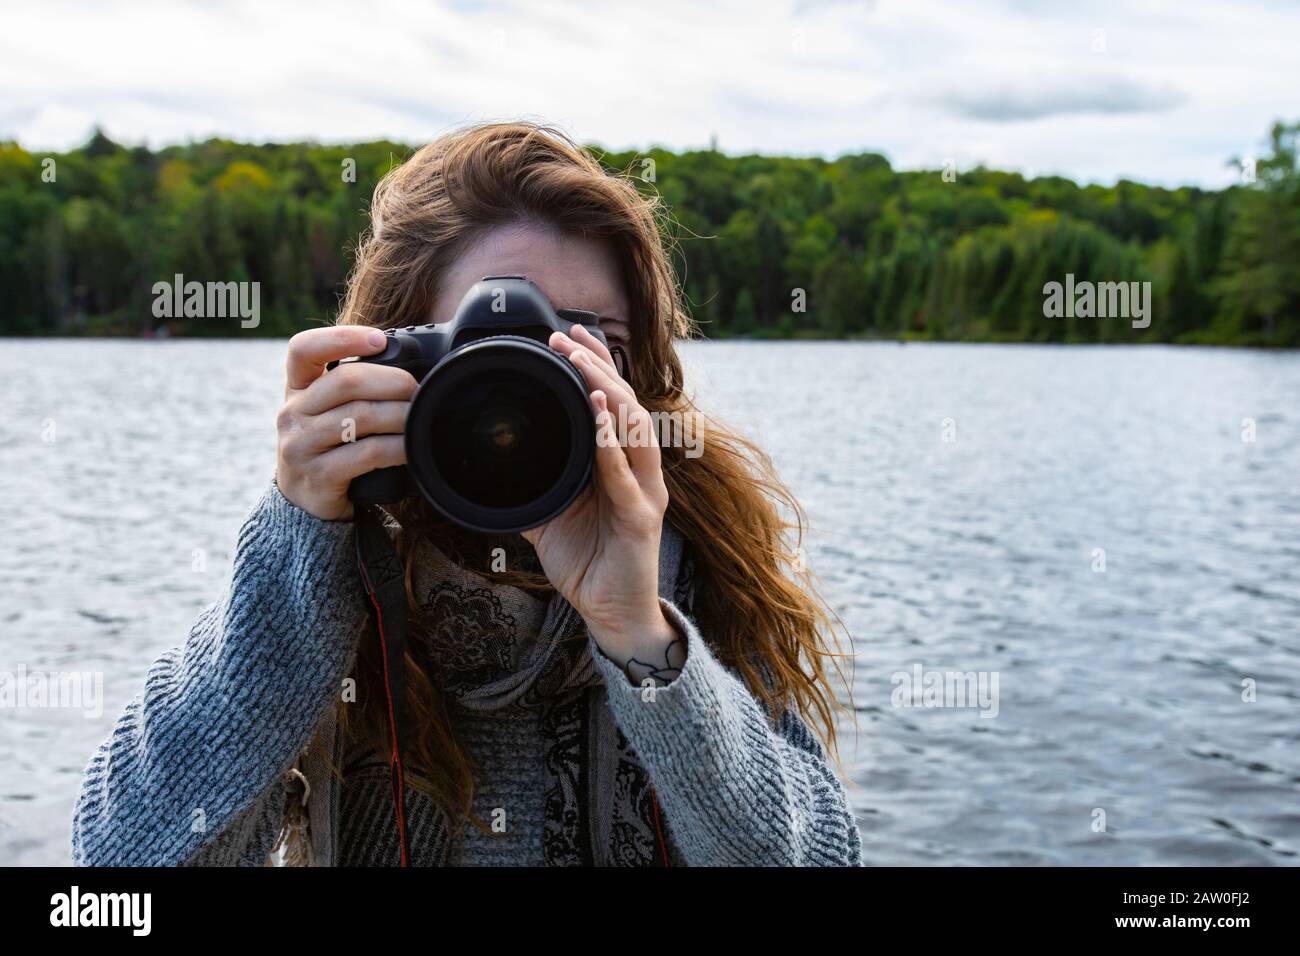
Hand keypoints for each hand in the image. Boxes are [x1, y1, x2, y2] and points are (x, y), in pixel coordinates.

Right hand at [275, 326, 418, 519]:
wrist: (305, 503)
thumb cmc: (328, 446)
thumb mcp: (326, 410)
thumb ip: (351, 387)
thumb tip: (409, 367)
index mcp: (295, 388)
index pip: (304, 349)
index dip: (342, 337)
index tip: (380, 340)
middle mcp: (291, 413)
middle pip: (346, 381)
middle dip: (393, 381)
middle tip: (418, 390)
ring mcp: (300, 446)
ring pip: (361, 417)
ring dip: (401, 414)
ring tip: (421, 416)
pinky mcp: (318, 476)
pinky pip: (367, 453)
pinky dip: (397, 447)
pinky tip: (411, 446)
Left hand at [522, 324, 680, 669]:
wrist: (613, 614)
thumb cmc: (589, 561)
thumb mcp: (549, 515)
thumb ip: (531, 486)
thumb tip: (492, 464)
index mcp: (620, 464)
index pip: (613, 402)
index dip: (595, 366)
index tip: (569, 335)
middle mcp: (639, 471)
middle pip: (627, 404)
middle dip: (598, 367)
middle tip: (569, 338)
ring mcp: (646, 492)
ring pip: (636, 431)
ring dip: (609, 395)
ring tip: (585, 369)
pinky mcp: (642, 520)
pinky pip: (628, 478)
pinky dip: (614, 447)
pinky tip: (601, 423)